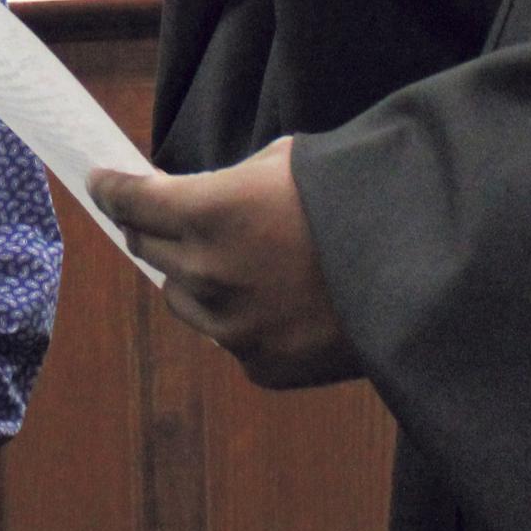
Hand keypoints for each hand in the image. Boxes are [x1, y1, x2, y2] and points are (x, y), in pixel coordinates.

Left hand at [91, 139, 358, 389]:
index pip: (132, 202)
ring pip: (180, 299)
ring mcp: (232, 327)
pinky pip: (226, 338)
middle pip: (147, 250)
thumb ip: (229, 184)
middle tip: (165, 217)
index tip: (102, 183)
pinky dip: (238, 318)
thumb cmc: (359, 202)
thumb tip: (194, 197)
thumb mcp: (286, 165)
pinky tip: (280, 301)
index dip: (112, 189)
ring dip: (194, 278)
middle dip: (152, 229)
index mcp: (208, 213)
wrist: (428, 273)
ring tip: (242, 262)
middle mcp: (208, 274)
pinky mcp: (261, 365)